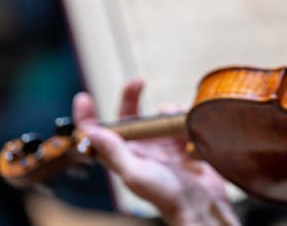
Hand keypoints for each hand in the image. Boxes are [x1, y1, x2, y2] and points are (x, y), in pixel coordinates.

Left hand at [72, 79, 237, 225]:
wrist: (202, 203)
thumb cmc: (167, 196)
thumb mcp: (135, 174)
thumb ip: (114, 152)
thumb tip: (92, 132)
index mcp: (122, 157)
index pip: (97, 134)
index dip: (87, 116)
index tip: (84, 98)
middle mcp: (139, 149)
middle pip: (128, 116)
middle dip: (130, 97)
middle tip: (137, 82)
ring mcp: (160, 146)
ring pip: (157, 115)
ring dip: (165, 112)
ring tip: (174, 122)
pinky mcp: (180, 143)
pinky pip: (178, 120)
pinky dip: (182, 118)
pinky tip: (188, 127)